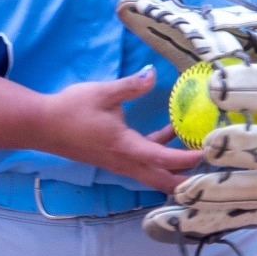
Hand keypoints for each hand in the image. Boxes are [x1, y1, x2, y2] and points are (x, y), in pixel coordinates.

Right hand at [32, 66, 203, 192]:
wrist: (43, 125)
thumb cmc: (71, 110)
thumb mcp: (103, 93)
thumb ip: (131, 85)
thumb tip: (152, 74)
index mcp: (125, 147)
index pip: (164, 159)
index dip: (189, 158)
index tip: (209, 152)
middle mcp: (126, 162)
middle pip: (163, 181)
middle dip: (189, 180)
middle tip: (213, 168)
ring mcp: (120, 163)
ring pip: (155, 175)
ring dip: (176, 168)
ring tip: (199, 151)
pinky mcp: (115, 158)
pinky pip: (144, 163)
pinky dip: (161, 154)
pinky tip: (170, 131)